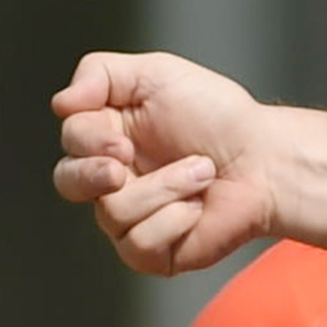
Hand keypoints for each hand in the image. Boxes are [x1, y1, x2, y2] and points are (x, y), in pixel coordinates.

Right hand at [50, 50, 278, 273]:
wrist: (266, 159)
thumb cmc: (218, 116)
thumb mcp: (157, 73)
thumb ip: (101, 73)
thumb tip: (59, 104)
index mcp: (108, 136)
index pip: (70, 141)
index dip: (87, 140)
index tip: (123, 138)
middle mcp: (113, 179)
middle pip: (67, 182)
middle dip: (93, 173)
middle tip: (127, 161)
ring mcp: (131, 218)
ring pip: (111, 213)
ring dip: (165, 187)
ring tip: (202, 172)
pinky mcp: (154, 253)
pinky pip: (138, 245)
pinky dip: (173, 220)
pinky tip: (198, 207)